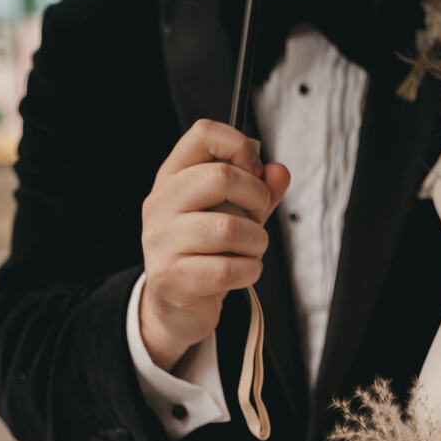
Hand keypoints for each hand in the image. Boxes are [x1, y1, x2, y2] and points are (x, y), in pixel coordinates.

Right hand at [140, 119, 290, 372]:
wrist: (177, 306)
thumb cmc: (205, 254)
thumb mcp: (232, 215)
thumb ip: (257, 192)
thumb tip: (279, 172)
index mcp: (172, 177)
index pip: (204, 134)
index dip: (240, 145)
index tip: (255, 171)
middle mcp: (161, 203)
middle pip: (222, 177)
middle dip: (257, 198)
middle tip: (259, 218)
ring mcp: (161, 240)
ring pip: (229, 228)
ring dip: (256, 242)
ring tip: (252, 251)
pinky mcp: (171, 277)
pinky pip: (227, 269)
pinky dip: (249, 271)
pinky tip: (245, 271)